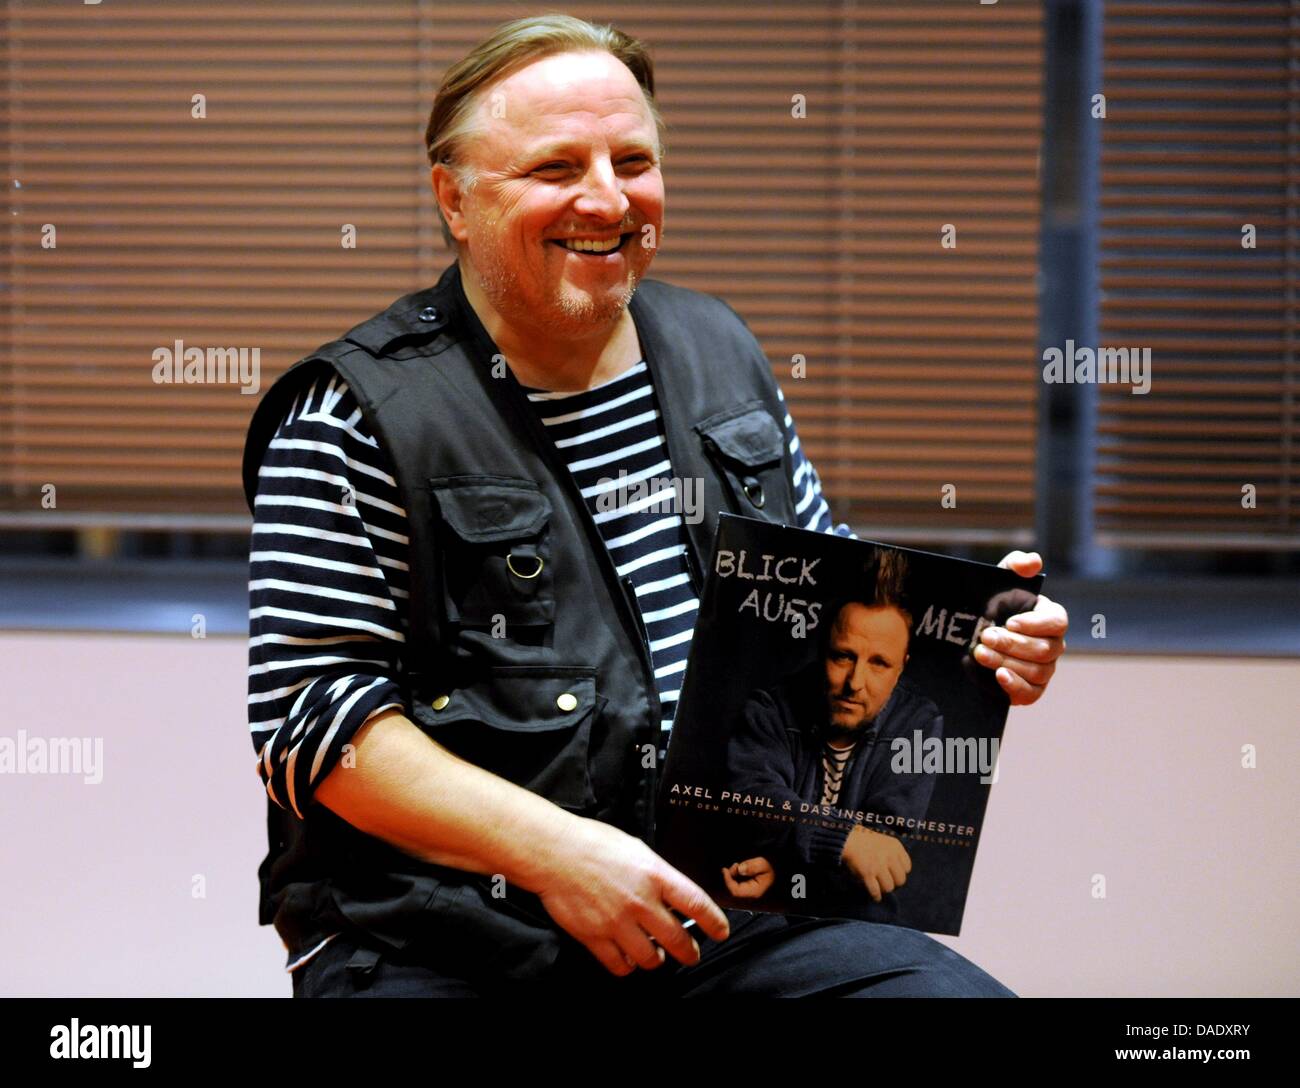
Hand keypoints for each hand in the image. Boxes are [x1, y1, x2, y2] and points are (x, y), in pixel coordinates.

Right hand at [536, 815, 730, 976]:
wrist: (555, 851)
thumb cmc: (593, 842)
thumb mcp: (636, 848)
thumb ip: (656, 874)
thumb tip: (671, 895)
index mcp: (655, 875)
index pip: (696, 903)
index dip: (714, 921)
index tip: (721, 932)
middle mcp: (641, 901)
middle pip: (678, 939)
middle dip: (689, 952)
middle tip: (690, 954)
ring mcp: (618, 922)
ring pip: (651, 959)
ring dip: (657, 960)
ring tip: (655, 955)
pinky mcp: (595, 937)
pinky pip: (619, 966)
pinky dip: (627, 966)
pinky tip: (627, 958)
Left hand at [721, 856, 774, 898]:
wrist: (775, 869)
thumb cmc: (770, 867)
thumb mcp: (763, 864)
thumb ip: (752, 866)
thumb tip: (740, 869)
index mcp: (754, 892)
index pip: (735, 891)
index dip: (728, 881)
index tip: (725, 870)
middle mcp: (749, 894)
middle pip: (732, 889)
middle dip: (730, 876)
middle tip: (735, 865)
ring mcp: (747, 891)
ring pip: (732, 886)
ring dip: (732, 875)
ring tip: (738, 865)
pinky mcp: (745, 887)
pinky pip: (735, 884)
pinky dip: (734, 876)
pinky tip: (738, 868)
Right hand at [840, 825, 910, 902]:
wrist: (848, 839)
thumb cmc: (866, 841)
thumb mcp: (885, 842)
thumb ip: (895, 855)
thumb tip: (900, 873)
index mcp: (895, 847)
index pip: (907, 868)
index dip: (900, 872)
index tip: (893, 874)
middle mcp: (889, 856)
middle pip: (900, 880)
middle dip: (894, 883)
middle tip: (887, 882)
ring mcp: (878, 865)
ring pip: (889, 887)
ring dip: (884, 889)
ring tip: (879, 888)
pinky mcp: (867, 873)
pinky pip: (875, 891)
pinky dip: (876, 896)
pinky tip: (875, 897)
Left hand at [976, 550, 1068, 704]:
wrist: (968, 635)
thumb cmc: (990, 604)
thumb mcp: (999, 580)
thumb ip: (1015, 565)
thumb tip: (1033, 562)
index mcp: (1050, 618)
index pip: (1057, 622)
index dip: (1035, 624)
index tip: (1010, 622)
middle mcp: (1052, 645)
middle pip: (1044, 650)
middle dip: (1013, 644)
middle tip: (985, 637)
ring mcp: (1044, 669)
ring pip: (1037, 671)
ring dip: (1007, 662)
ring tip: (980, 653)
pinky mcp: (1030, 690)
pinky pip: (1032, 693)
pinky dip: (1016, 686)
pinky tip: (998, 677)